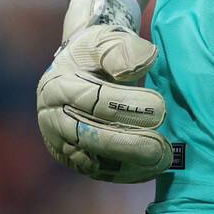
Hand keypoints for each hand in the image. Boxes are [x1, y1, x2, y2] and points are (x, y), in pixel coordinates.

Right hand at [37, 0, 173, 181]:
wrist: (82, 66)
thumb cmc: (97, 51)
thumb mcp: (106, 39)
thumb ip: (123, 48)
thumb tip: (144, 61)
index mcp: (57, 85)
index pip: (93, 100)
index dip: (126, 105)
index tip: (160, 108)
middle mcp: (52, 117)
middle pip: (89, 135)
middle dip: (127, 143)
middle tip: (160, 146)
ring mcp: (59, 141)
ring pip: (92, 159)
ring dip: (128, 164)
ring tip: (162, 160)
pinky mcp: (72, 157)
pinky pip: (97, 171)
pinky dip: (124, 173)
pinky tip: (151, 170)